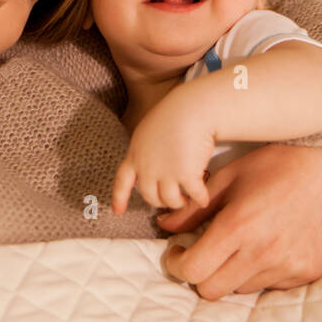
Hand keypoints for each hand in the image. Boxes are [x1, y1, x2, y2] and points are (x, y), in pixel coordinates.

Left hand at [112, 95, 214, 213]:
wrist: (191, 109)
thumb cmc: (174, 114)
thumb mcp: (148, 130)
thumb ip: (146, 150)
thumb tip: (150, 165)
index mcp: (135, 154)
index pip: (123, 181)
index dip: (120, 197)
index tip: (118, 212)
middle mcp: (147, 167)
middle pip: (150, 196)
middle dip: (162, 201)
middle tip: (173, 200)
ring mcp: (166, 173)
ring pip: (171, 200)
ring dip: (180, 203)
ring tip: (188, 200)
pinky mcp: (186, 176)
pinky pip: (193, 195)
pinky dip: (200, 198)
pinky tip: (204, 199)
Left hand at [155, 144, 321, 299]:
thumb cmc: (275, 165)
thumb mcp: (229, 177)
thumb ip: (192, 207)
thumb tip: (164, 225)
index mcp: (239, 226)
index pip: (193, 270)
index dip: (176, 264)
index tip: (177, 252)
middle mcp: (263, 252)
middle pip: (211, 290)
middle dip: (199, 275)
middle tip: (201, 254)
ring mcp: (288, 266)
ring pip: (240, 289)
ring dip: (231, 273)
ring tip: (240, 245)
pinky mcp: (307, 272)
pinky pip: (270, 286)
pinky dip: (260, 272)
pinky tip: (266, 246)